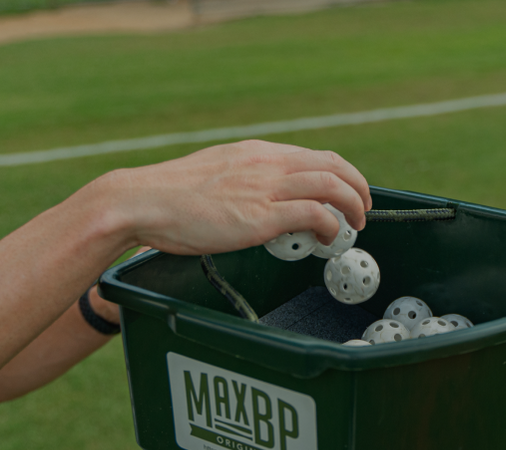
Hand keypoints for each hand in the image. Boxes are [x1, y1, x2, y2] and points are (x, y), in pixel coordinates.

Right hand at [82, 140, 371, 255]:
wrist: (142, 201)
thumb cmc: (171, 196)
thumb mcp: (217, 175)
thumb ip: (245, 181)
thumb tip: (262, 200)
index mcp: (257, 152)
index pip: (316, 156)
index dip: (342, 174)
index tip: (348, 192)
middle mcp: (267, 163)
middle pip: (333, 166)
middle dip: (358, 187)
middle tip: (362, 210)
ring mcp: (265, 188)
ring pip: (331, 186)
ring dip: (352, 207)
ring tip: (353, 227)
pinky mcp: (260, 216)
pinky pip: (314, 214)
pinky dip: (331, 226)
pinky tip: (327, 240)